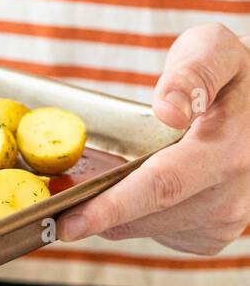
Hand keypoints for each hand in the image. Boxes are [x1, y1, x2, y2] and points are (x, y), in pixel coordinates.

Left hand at [58, 23, 249, 253]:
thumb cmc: (234, 75)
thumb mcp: (215, 51)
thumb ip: (192, 74)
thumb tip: (170, 109)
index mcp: (228, 154)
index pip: (161, 188)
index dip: (111, 208)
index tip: (68, 223)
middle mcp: (230, 197)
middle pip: (143, 214)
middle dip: (93, 207)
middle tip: (54, 195)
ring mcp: (222, 221)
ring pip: (142, 227)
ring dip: (112, 209)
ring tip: (97, 177)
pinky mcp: (210, 234)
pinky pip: (154, 231)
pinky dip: (133, 213)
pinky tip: (132, 185)